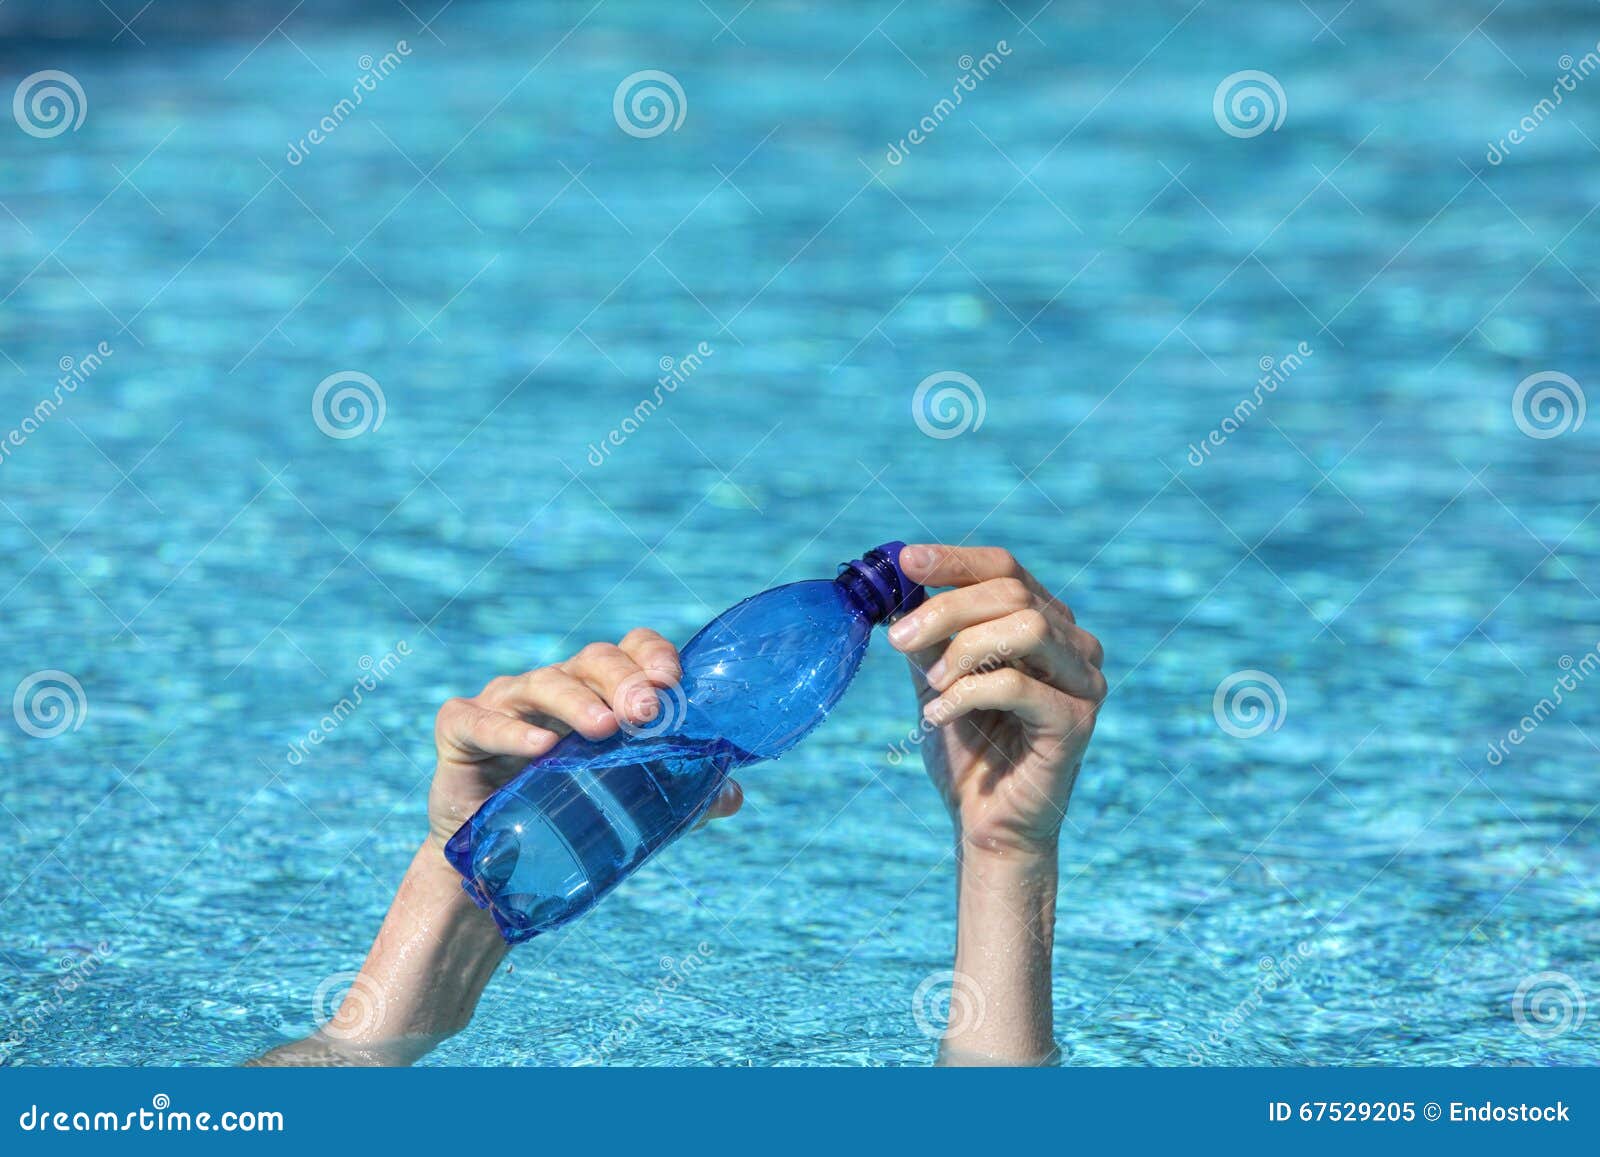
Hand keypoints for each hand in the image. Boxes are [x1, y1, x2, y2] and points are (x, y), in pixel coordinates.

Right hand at [426, 627, 743, 852]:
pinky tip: (539, 749)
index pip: (631, 651)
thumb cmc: (567, 816)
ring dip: (575, 701)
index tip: (675, 681)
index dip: (653, 655)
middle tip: (647, 711)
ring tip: (604, 728)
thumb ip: (682, 796)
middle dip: (624, 680)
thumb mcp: (630, 805)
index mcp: (598, 693)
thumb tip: (733, 796)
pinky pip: (479, 720)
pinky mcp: (459, 729)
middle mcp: (554, 688)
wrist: (492, 866)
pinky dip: (508, 730)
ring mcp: (504, 703)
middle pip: (593, 662)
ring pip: (542, 683)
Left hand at [888, 545, 1104, 859]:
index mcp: (1045, 622)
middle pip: (1011, 592)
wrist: (986, 824)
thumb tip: (899, 585)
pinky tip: (939, 714)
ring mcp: (1084, 682)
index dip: (954, 559)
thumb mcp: (936, 678)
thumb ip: (928, 635)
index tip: (906, 561)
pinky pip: (1018, 685)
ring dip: (964, 650)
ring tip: (931, 686)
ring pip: (1027, 626)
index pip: (1004, 569)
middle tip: (897, 640)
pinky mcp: (1076, 721)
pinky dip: (967, 693)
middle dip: (946, 610)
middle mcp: (1074, 644)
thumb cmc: (966, 750)